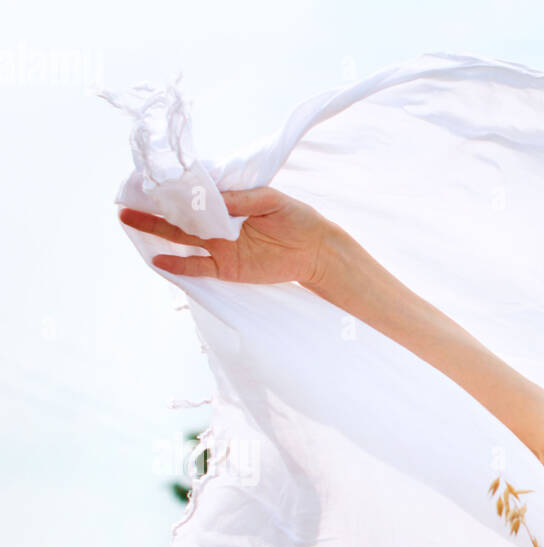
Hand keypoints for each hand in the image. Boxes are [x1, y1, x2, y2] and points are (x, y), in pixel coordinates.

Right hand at [117, 186, 333, 287]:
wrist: (316, 250)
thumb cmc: (297, 218)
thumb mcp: (270, 199)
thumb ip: (241, 198)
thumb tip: (214, 197)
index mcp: (227, 202)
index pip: (194, 193)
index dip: (171, 187)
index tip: (146, 178)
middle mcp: (219, 223)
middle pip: (179, 215)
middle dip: (152, 208)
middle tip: (124, 200)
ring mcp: (221, 246)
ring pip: (182, 238)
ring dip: (156, 231)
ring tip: (128, 221)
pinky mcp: (228, 268)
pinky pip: (198, 266)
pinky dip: (179, 264)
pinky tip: (158, 260)